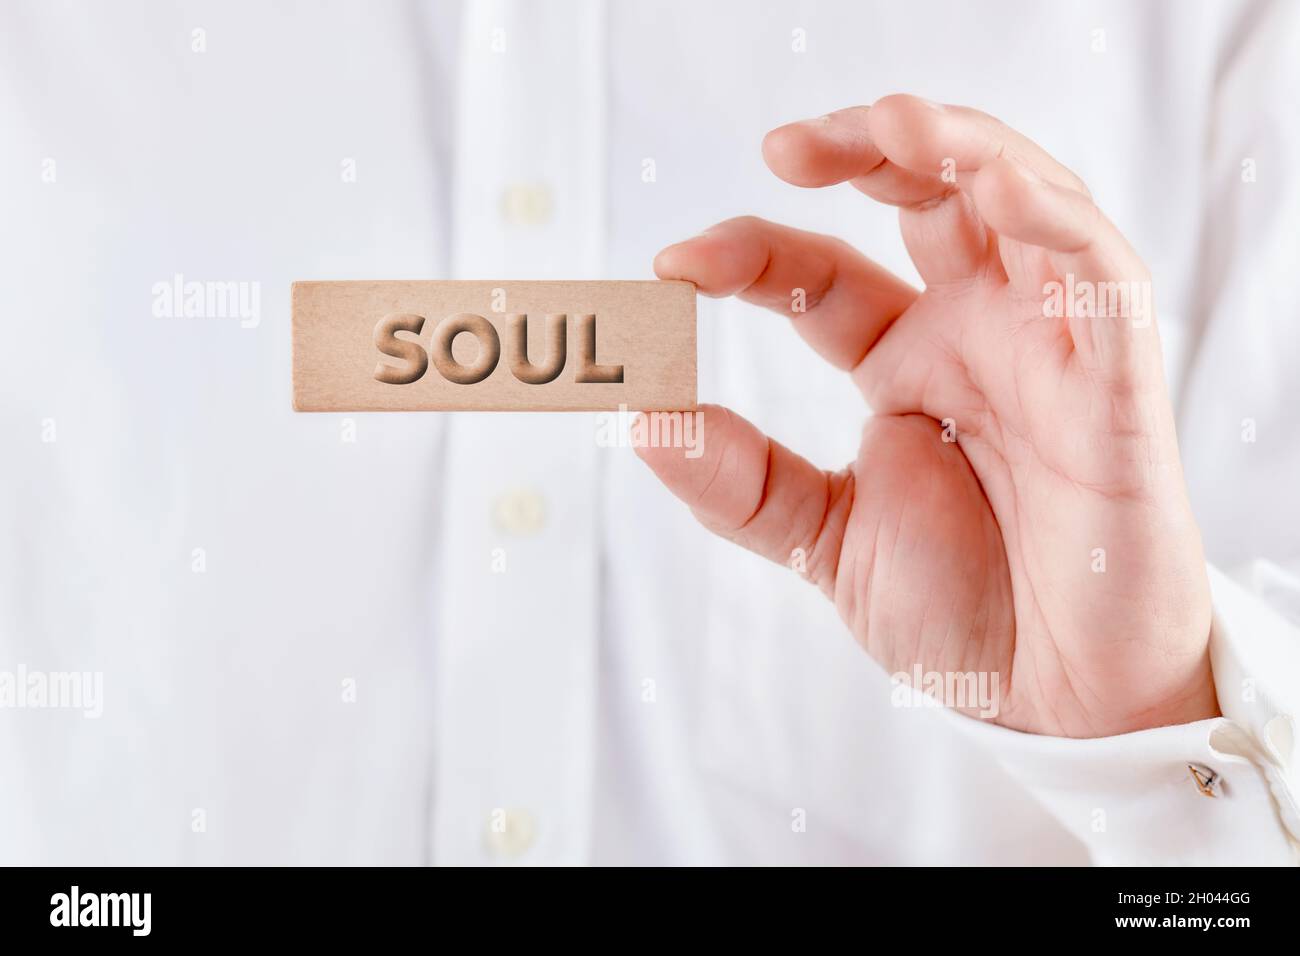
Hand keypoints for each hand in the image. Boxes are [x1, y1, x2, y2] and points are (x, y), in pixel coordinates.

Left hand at [639, 95, 1216, 737]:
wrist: (1054, 702)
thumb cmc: (960, 615)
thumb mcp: (821, 541)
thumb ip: (738, 479)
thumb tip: (635, 415)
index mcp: (905, 365)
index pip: (820, 277)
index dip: (753, 255)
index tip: (674, 267)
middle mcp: (974, 336)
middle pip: (924, 200)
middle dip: (863, 151)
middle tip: (784, 145)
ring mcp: (1045, 348)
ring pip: (1016, 202)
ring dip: (957, 148)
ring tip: (886, 124)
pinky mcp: (1114, 379)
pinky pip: (1097, 273)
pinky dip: (1049, 217)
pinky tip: (990, 184)